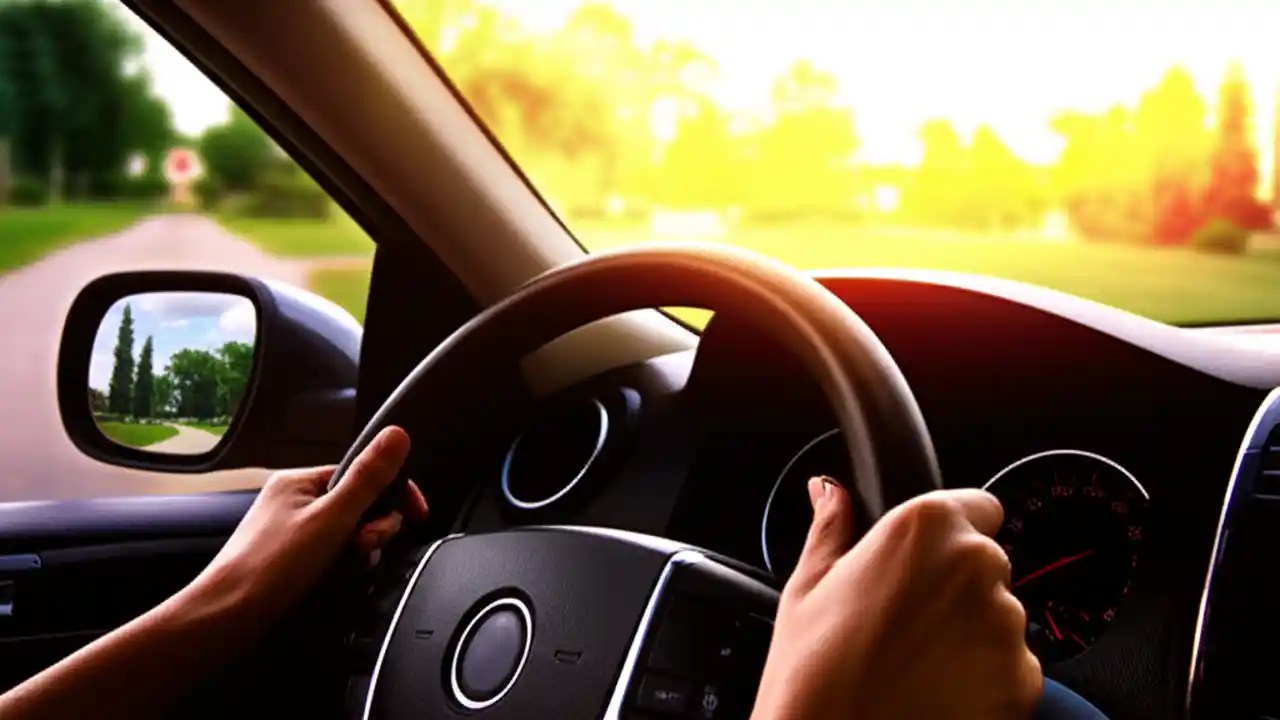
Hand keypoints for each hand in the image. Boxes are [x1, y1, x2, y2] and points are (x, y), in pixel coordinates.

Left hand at [185, 426, 428, 621]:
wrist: (226, 618)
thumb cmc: (271, 566)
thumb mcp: (332, 518)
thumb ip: (368, 478)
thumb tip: (397, 434)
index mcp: (300, 481)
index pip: (362, 474)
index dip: (393, 494)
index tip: (417, 514)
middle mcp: (295, 502)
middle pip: (359, 506)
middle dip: (371, 529)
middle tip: (362, 548)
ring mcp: (292, 532)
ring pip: (348, 535)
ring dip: (357, 553)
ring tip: (343, 570)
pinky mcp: (291, 561)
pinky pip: (333, 557)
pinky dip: (341, 569)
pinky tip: (334, 580)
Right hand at [752, 479, 1040, 719]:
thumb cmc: (812, 673)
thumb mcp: (807, 588)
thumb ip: (831, 527)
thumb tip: (829, 490)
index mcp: (924, 528)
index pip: (978, 506)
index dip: (950, 534)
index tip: (923, 561)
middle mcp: (975, 565)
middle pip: (987, 563)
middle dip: (956, 587)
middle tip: (904, 622)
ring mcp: (1005, 625)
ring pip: (999, 616)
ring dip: (971, 633)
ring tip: (914, 663)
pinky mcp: (1023, 680)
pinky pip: (1011, 667)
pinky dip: (985, 679)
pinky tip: (935, 692)